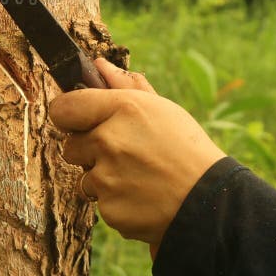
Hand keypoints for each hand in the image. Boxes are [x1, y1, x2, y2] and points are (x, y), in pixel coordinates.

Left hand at [48, 58, 225, 247]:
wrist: (212, 203)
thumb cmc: (186, 149)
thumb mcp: (161, 108)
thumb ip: (124, 85)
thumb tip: (98, 65)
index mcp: (121, 109)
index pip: (63, 108)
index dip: (69, 116)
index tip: (79, 123)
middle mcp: (108, 141)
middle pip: (70, 146)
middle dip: (91, 151)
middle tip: (125, 155)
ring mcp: (106, 178)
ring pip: (85, 178)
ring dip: (104, 180)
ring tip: (139, 177)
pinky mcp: (110, 210)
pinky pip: (100, 204)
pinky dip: (117, 203)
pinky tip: (142, 198)